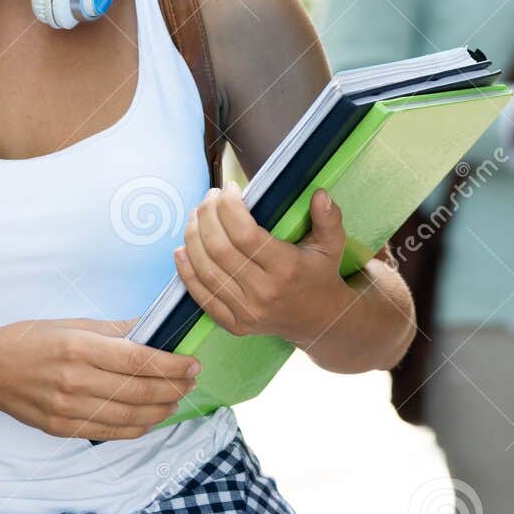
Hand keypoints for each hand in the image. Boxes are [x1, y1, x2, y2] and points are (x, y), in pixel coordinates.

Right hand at [0, 318, 199, 440]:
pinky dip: (136, 427)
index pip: (138, 360)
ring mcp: (68, 409)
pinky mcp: (63, 429)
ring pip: (129, 416)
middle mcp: (75, 380)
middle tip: (191, 381)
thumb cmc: (33, 339)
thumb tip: (155, 330)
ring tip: (176, 399)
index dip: (171, 365)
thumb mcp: (75, 324)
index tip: (192, 364)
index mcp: (80, 347)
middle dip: (173, 388)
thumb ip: (117, 330)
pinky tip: (151, 418)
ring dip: (161, 410)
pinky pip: (110, 432)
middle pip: (138, 390)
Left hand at [175, 181, 348, 346]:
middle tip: (208, 198)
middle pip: (220, 249)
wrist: (319, 320)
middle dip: (207, 217)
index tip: (229, 189)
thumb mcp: (332, 244)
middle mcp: (264, 293)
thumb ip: (329, 218)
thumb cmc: (320, 275)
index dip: (229, 208)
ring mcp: (246, 312)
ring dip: (193, 239)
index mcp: (287, 269)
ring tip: (196, 216)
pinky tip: (182, 249)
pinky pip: (202, 297)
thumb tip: (320, 194)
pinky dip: (186, 272)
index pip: (245, 235)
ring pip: (206, 271)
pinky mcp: (233, 324)